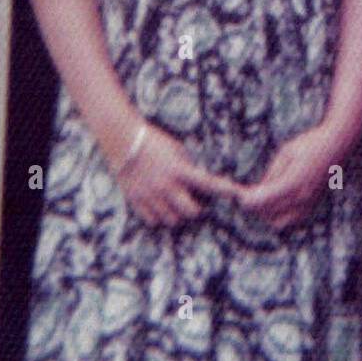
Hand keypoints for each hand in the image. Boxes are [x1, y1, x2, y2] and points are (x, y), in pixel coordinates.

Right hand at [117, 124, 244, 228]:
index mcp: (179, 170)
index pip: (208, 184)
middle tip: (194, 202)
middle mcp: (167, 186)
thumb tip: (197, 182)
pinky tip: (159, 206)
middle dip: (196, 210)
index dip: (225, 190)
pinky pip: (152, 220)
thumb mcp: (177, 149)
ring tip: (174, 203)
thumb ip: (187, 167)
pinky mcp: (136, 201)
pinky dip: (158, 217)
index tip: (239, 194)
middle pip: (190, 213)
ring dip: (176, 214)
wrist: (123, 140)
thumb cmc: (153, 141)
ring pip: (171, 220)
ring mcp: (151, 196)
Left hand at [238, 125, 342, 230]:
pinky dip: (278, 216)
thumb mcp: (285, 153)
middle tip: (245, 196)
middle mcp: (301, 198)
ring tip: (261, 199)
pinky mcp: (312, 206)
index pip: (261, 200)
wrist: (336, 146)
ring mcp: (308, 204)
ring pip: (278, 222)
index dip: (245, 199)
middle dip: (253, 208)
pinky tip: (275, 203)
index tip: (237, 194)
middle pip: (267, 214)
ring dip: (266, 214)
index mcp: (292, 182)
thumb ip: (272, 174)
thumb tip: (258, 190)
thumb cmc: (309, 144)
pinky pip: (290, 221)